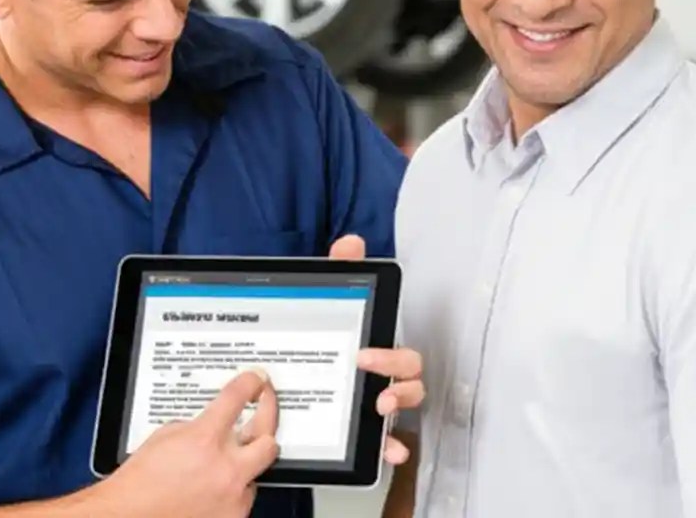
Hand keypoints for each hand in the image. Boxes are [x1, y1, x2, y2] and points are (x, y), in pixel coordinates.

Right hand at [101, 369, 279, 517]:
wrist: (130, 517)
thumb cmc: (139, 484)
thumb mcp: (164, 436)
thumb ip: (196, 426)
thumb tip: (214, 422)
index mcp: (204, 440)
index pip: (238, 398)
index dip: (250, 383)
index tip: (255, 380)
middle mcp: (226, 468)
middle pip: (268, 436)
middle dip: (267, 419)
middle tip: (264, 407)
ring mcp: (233, 496)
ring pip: (257, 471)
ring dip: (244, 464)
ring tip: (224, 464)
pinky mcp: (234, 517)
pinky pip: (244, 497)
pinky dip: (233, 490)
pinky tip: (216, 488)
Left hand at [328, 235, 425, 464]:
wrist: (285, 381)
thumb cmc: (319, 339)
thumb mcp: (324, 305)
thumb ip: (339, 272)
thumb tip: (352, 243)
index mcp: (374, 352)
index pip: (398, 354)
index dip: (390, 356)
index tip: (364, 357)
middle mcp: (382, 380)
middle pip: (410, 380)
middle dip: (398, 382)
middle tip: (372, 385)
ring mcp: (376, 406)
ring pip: (404, 407)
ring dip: (399, 410)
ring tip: (380, 410)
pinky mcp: (365, 431)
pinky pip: (387, 442)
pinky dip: (392, 448)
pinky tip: (389, 452)